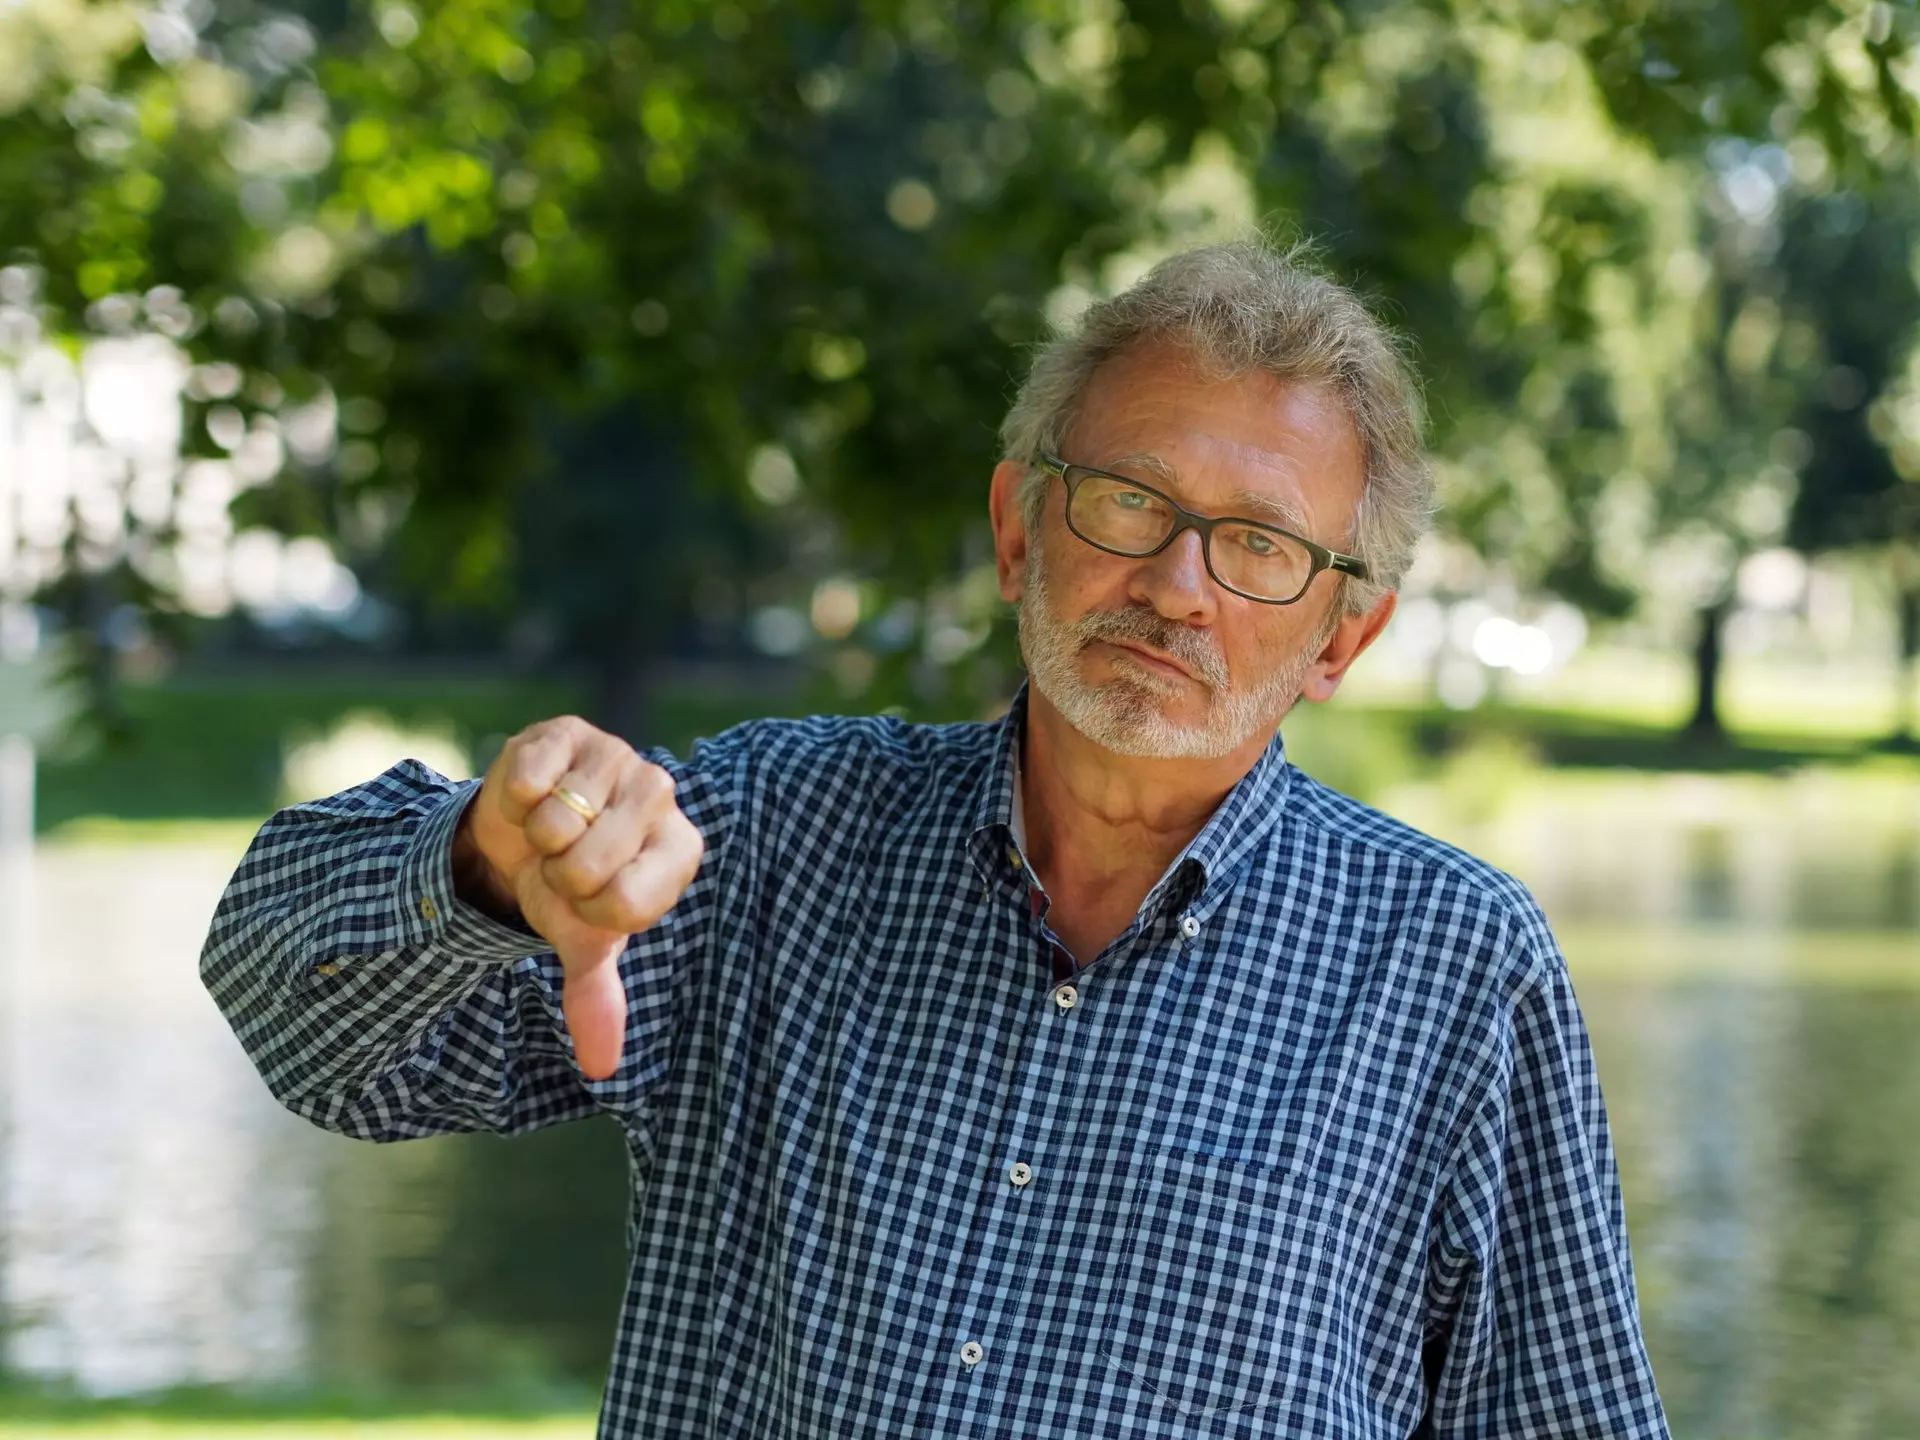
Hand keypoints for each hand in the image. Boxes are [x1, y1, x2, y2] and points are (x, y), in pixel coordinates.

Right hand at [452, 716, 703, 1079]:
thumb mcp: (584, 940)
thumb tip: (602, 1067)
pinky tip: (528, 797)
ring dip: (534, 839)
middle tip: (563, 862)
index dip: (588, 911)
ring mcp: (618, 756)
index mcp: (681, 851)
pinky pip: (526, 781)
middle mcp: (663, 796)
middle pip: (589, 866)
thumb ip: (598, 997)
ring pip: (557, 823)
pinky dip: (511, 801)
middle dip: (557, 877)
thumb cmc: (569, 888)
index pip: (629, 904)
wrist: (525, 831)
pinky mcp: (569, 732)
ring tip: (548, 831)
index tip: (588, 899)